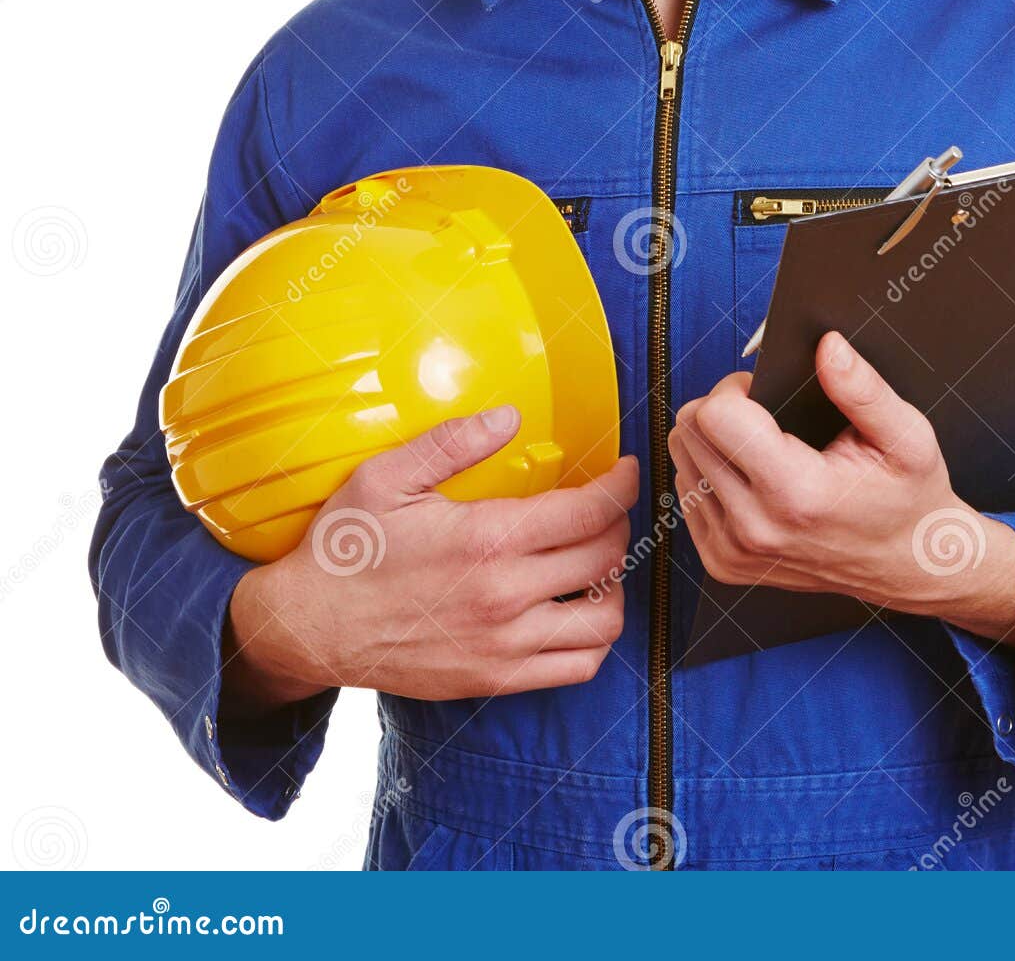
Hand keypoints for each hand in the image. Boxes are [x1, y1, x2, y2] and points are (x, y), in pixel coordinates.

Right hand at [222, 404, 638, 711]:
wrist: (306, 628)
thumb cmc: (346, 548)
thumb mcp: (387, 477)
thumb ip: (453, 442)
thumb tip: (511, 416)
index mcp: (487, 539)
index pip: (589, 512)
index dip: (621, 486)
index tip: (626, 470)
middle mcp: (505, 596)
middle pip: (606, 558)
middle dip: (618, 525)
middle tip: (605, 508)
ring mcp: (504, 645)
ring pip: (603, 620)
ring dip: (614, 585)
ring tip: (595, 561)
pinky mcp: (495, 680)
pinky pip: (575, 666)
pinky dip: (592, 639)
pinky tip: (576, 609)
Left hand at [667, 331, 1014, 645]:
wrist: (908, 564)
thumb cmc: (908, 497)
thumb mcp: (906, 435)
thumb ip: (863, 388)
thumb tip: (827, 346)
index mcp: (797, 494)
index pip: (714, 417)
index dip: (735, 389)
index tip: (762, 392)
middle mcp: (755, 528)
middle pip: (689, 433)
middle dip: (721, 408)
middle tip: (766, 416)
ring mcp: (733, 552)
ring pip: (681, 461)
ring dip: (713, 442)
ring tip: (762, 448)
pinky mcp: (722, 564)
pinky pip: (687, 494)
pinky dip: (711, 474)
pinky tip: (753, 476)